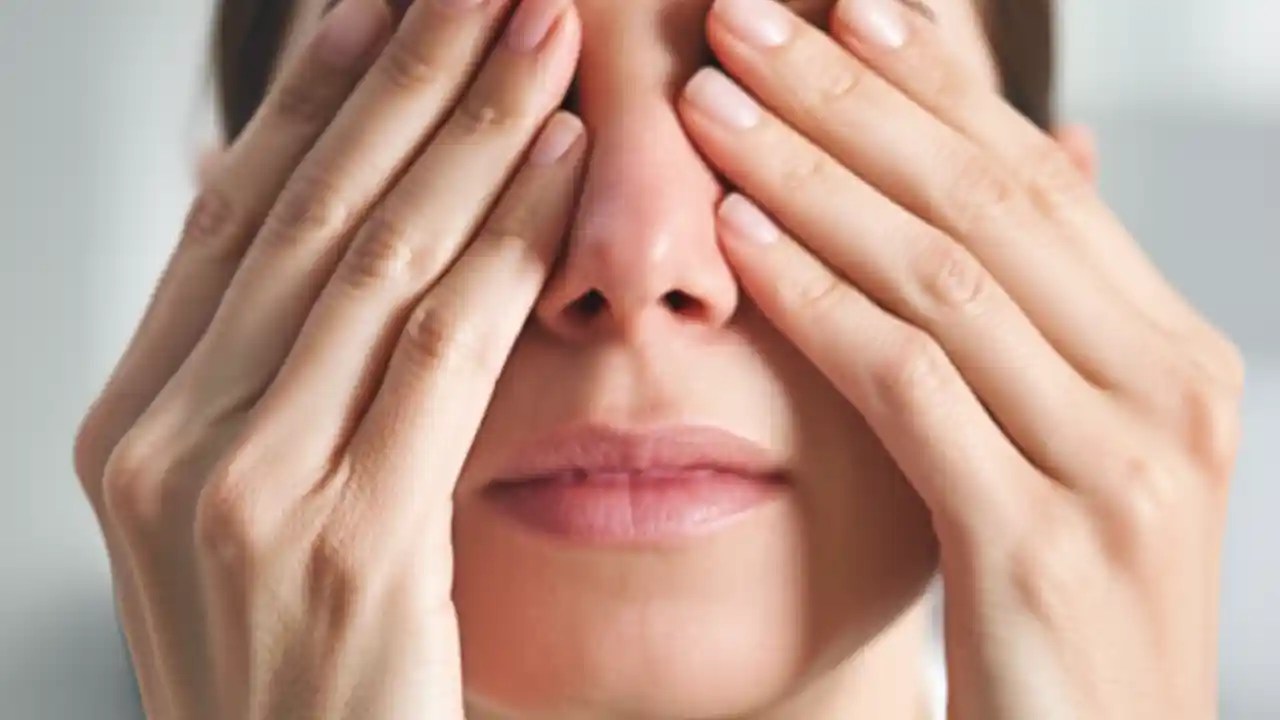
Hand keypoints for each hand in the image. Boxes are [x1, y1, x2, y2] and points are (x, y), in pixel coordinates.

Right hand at [72, 0, 583, 715]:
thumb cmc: (292, 677)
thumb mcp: (244, 525)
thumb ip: (268, 392)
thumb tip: (323, 259)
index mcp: (138, 426)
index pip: (234, 217)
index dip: (313, 95)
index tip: (381, 4)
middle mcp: (172, 442)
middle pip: (309, 210)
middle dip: (409, 76)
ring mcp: (249, 491)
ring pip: (378, 256)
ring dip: (473, 126)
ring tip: (544, 31)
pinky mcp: (350, 543)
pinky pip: (442, 350)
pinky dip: (508, 241)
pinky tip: (563, 162)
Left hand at [676, 0, 1242, 716]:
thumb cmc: (1065, 616)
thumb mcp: (1065, 450)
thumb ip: (1037, 322)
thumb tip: (1028, 172)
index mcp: (1175, 355)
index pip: (1041, 178)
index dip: (936, 81)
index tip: (849, 6)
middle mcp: (1168, 390)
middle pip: (990, 199)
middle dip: (857, 97)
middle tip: (750, 19)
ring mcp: (1116, 468)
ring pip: (944, 273)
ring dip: (815, 176)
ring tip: (715, 103)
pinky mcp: (1040, 545)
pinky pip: (909, 383)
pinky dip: (817, 298)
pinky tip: (739, 239)